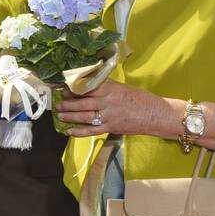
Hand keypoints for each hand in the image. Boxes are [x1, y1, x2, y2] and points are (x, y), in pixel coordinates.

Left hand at [56, 79, 170, 137]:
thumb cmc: (140, 99)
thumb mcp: (122, 88)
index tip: (63, 89)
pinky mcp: (111, 128)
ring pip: (84, 116)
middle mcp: (107, 101)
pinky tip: (69, 131)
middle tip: (58, 104)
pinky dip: (79, 131)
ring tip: (60, 115)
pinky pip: (91, 130)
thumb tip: (89, 84)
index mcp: (110, 88)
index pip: (87, 87)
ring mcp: (108, 116)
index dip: (73, 89)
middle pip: (82, 102)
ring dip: (70, 116)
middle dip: (68, 103)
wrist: (155, 114)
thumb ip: (106, 86)